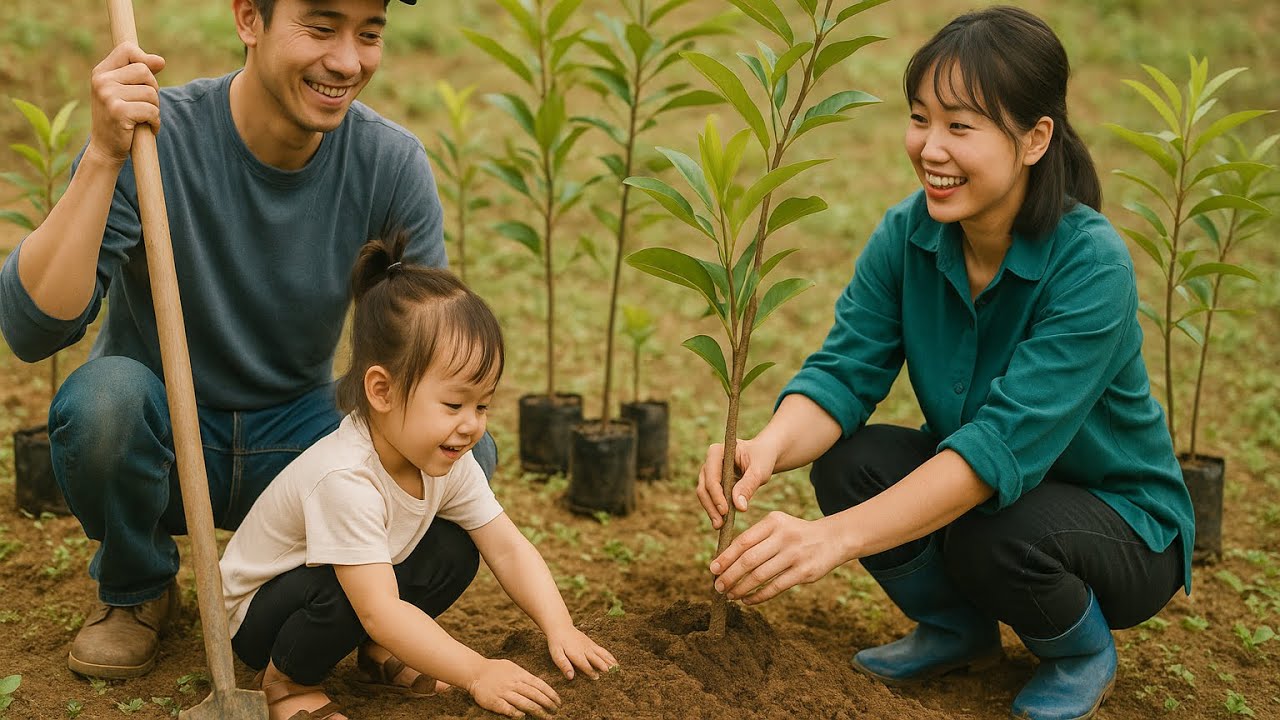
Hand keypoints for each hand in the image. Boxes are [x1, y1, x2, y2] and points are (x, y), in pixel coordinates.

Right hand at [87, 41, 165, 165]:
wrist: (105, 148)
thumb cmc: (119, 118)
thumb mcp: (124, 92)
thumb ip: (138, 74)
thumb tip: (160, 61)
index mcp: (101, 72)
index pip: (127, 49)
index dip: (144, 58)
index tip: (150, 75)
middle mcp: (101, 81)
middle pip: (145, 72)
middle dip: (153, 90)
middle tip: (145, 105)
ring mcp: (108, 95)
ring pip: (151, 93)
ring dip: (155, 108)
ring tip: (144, 118)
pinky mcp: (118, 111)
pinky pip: (151, 110)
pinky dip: (155, 122)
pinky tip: (148, 128)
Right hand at [467, 658, 560, 718]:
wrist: (475, 672)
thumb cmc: (496, 670)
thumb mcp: (513, 667)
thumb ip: (526, 676)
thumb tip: (539, 685)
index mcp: (520, 675)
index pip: (540, 685)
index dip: (551, 694)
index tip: (558, 702)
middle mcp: (514, 683)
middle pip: (535, 695)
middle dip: (548, 704)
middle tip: (556, 711)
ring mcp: (504, 692)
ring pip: (524, 703)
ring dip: (537, 711)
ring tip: (547, 717)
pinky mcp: (494, 701)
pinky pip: (507, 708)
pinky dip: (516, 713)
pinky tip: (523, 717)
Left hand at [546, 627, 617, 679]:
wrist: (561, 627)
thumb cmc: (557, 643)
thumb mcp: (556, 654)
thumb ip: (563, 664)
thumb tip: (570, 676)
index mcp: (576, 654)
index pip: (585, 665)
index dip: (591, 672)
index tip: (597, 679)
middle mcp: (585, 650)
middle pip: (597, 659)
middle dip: (605, 667)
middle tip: (613, 675)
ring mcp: (590, 646)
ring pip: (602, 654)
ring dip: (610, 661)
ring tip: (618, 669)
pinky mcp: (592, 643)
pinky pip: (603, 650)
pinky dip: (610, 656)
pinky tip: (615, 661)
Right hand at [697, 437, 778, 527]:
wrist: (764, 455)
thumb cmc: (763, 458)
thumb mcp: (759, 470)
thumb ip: (748, 486)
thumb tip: (739, 507)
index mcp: (717, 452)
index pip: (712, 476)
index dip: (716, 495)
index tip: (725, 511)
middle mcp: (709, 461)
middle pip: (704, 486)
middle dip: (711, 506)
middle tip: (719, 524)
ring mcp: (709, 472)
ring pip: (704, 494)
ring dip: (711, 510)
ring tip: (719, 526)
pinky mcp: (713, 483)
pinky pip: (711, 498)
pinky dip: (715, 510)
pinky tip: (721, 522)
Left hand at [709, 511, 844, 604]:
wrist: (832, 539)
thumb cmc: (795, 534)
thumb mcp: (777, 526)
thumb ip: (755, 538)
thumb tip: (724, 560)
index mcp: (773, 522)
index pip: (743, 541)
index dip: (725, 557)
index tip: (713, 569)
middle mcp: (783, 537)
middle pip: (748, 560)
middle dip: (729, 576)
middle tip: (717, 587)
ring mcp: (794, 555)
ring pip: (760, 576)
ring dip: (741, 588)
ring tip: (729, 595)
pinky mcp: (804, 572)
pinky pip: (775, 587)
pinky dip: (758, 596)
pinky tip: (747, 600)